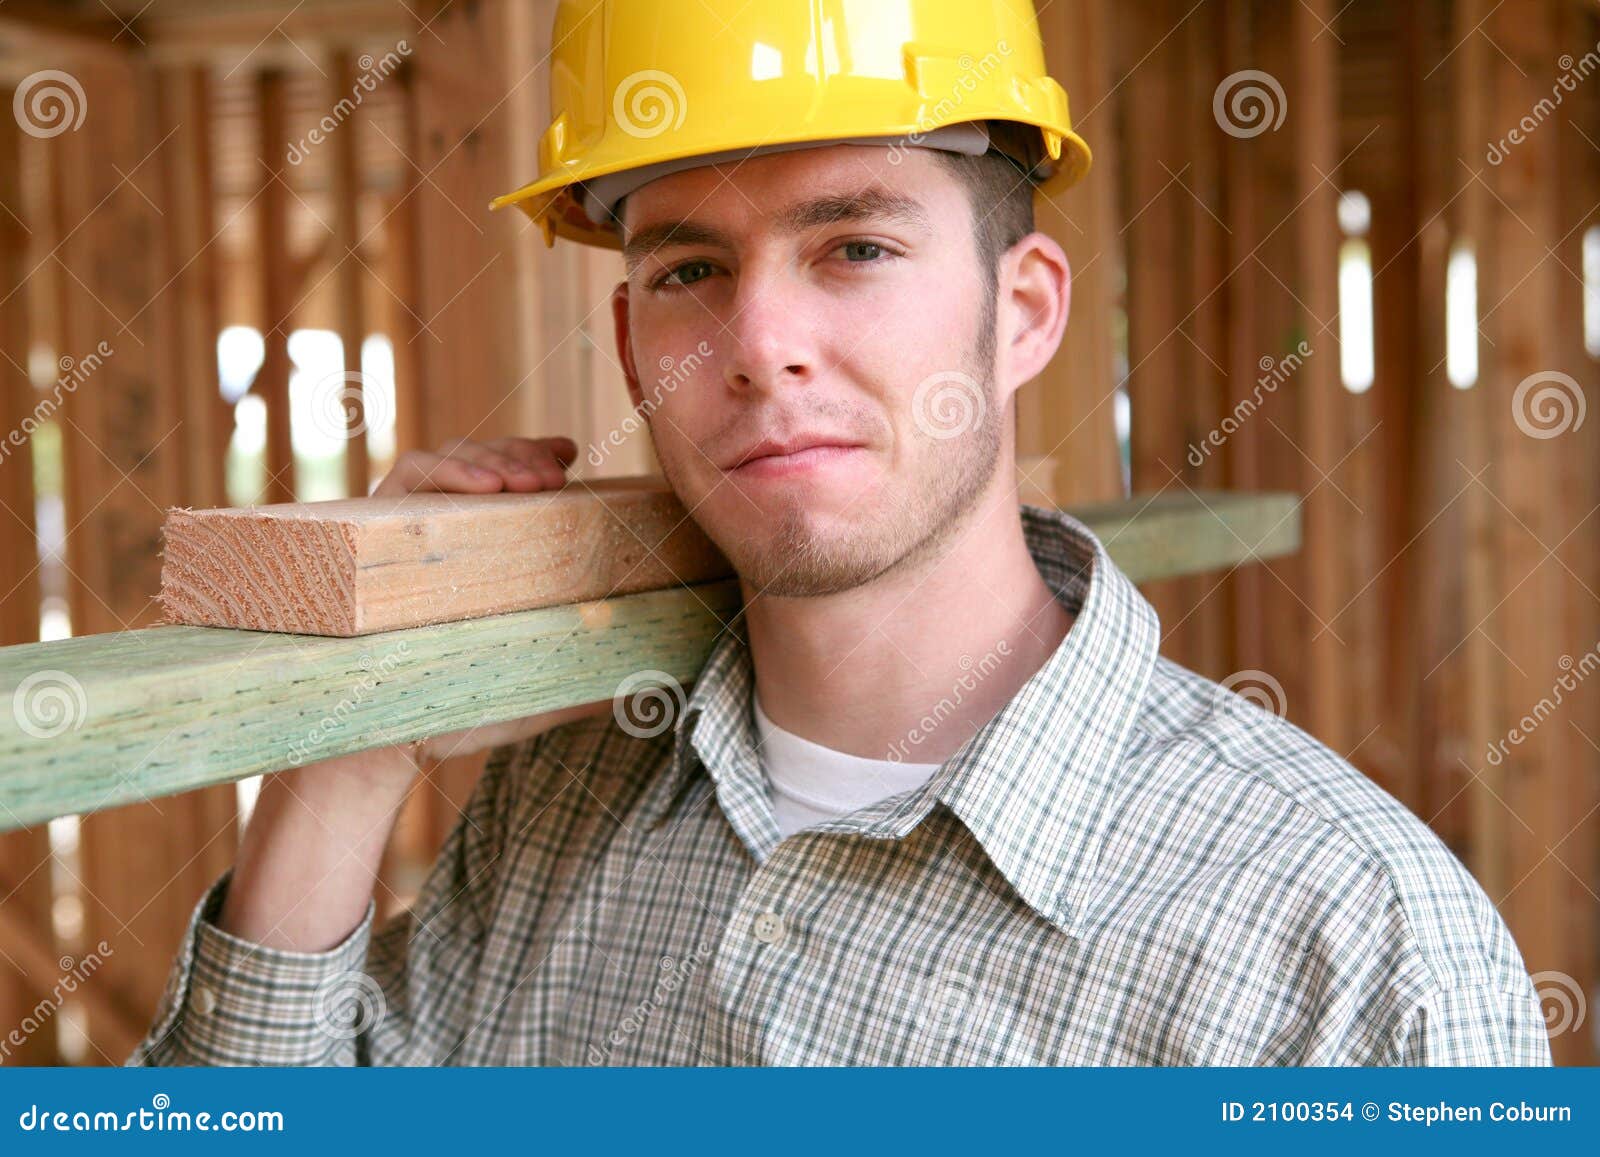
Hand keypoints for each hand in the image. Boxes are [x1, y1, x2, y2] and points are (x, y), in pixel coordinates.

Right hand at [368, 433, 604, 766]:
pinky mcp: (367, 529)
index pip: (506, 478)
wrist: (384, 741)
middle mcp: (434, 529)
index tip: (571, 452)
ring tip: (530, 482)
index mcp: (471, 546)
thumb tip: (649, 686)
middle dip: (521, 456)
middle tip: (557, 475)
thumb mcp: (534, 688)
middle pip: (480, 461)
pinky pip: (407, 476)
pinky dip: (448, 471)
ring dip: (493, 460)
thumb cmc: (456, 712)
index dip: (536, 452)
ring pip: (445, 457)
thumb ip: (583, 677)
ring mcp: (399, 527)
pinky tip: (487, 486)